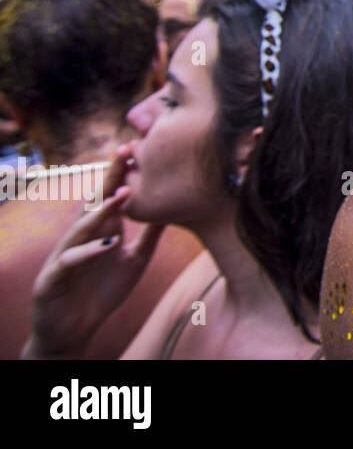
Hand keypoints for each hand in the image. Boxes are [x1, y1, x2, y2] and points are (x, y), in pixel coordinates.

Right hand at [22, 147, 164, 358]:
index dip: (124, 173)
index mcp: (102, 230)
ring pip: (82, 226)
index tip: (140, 148)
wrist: (74, 329)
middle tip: (127, 151)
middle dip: (111, 177)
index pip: (113, 195)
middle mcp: (83, 237)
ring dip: (102, 210)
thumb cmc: (103, 291)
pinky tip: (108, 243)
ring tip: (122, 193)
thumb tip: (172, 208)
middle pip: (97, 202)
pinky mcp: (54, 278)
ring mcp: (66, 255)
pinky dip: (88, 251)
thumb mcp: (135, 260)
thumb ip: (150, 235)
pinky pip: (70, 260)